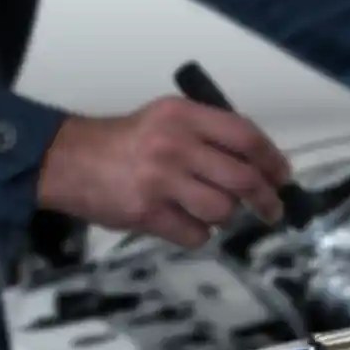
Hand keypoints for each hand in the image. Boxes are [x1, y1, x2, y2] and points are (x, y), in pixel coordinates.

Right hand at [37, 96, 290, 247]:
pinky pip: (196, 234)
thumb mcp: (167, 120)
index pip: (246, 136)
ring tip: (215, 212)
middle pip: (243, 178)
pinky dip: (199, 234)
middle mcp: (175, 144)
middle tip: (272, 210)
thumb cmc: (126, 142)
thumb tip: (259, 163)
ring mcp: (161, 180)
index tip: (282, 176)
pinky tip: (186, 223)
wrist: (67, 159)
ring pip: (223, 210)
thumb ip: (209, 134)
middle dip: (266, 200)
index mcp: (184, 116)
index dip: (272, 160)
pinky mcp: (147, 212)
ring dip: (227, 217)